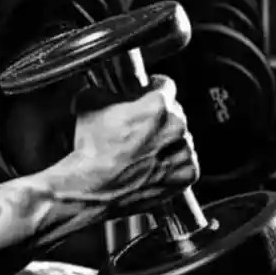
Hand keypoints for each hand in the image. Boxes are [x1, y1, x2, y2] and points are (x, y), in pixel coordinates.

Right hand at [70, 75, 196, 218]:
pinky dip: (175, 164)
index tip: (148, 92)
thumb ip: (106, 91)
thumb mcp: (88, 104)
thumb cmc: (91, 150)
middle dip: (159, 117)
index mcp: (157, 105)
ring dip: (168, 141)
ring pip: (182, 138)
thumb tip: (108, 92)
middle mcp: (176, 127)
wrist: (92, 188)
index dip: (153, 87)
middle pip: (175, 112)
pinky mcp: (185, 176)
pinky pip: (187, 163)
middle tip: (139, 126)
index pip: (166, 85)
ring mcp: (183, 153)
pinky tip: (155, 165)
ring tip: (144, 150)